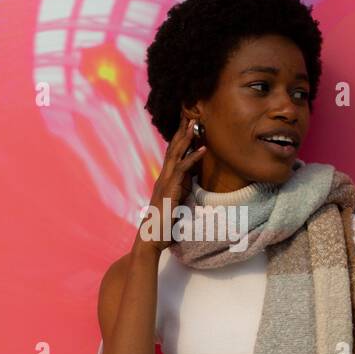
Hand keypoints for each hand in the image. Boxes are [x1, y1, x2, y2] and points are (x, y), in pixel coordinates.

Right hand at [140, 117, 205, 251]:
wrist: (151, 239)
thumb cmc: (163, 225)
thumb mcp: (176, 203)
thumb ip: (182, 190)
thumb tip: (192, 181)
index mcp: (165, 179)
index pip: (173, 153)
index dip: (180, 138)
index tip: (188, 124)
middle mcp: (163, 176)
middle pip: (173, 148)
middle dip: (182, 131)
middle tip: (190, 114)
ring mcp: (165, 182)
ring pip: (176, 154)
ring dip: (186, 138)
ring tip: (196, 124)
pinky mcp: (170, 190)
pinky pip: (182, 170)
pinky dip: (193, 158)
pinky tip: (203, 149)